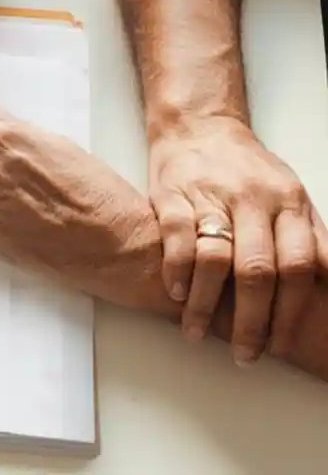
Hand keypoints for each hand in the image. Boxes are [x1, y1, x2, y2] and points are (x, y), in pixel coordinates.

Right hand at [149, 116, 319, 362]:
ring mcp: (211, 196)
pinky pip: (176, 238)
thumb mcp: (290, 199)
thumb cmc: (248, 172)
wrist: (199, 127)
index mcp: (289, 204)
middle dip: (252, 320)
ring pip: (214, 259)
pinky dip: (176, 271)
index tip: (282, 344)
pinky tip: (174, 294)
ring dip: (204, 303)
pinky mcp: (172, 193)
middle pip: (258, 270)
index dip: (293, 311)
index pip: (301, 265)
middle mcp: (253, 200)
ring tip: (195, 332)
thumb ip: (308, 239)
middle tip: (244, 353)